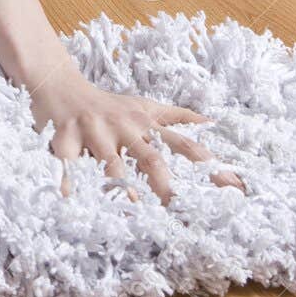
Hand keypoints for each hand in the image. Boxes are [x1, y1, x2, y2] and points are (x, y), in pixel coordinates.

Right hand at [25, 71, 246, 204]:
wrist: (61, 85)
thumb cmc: (107, 104)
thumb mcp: (143, 106)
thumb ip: (177, 116)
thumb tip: (211, 120)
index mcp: (146, 123)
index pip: (184, 145)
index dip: (210, 166)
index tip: (234, 188)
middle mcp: (124, 127)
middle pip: (150, 157)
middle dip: (165, 184)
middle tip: (179, 209)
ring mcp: (95, 132)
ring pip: (111, 163)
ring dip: (121, 187)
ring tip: (131, 210)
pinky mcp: (66, 138)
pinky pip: (68, 163)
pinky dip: (68, 181)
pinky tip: (70, 199)